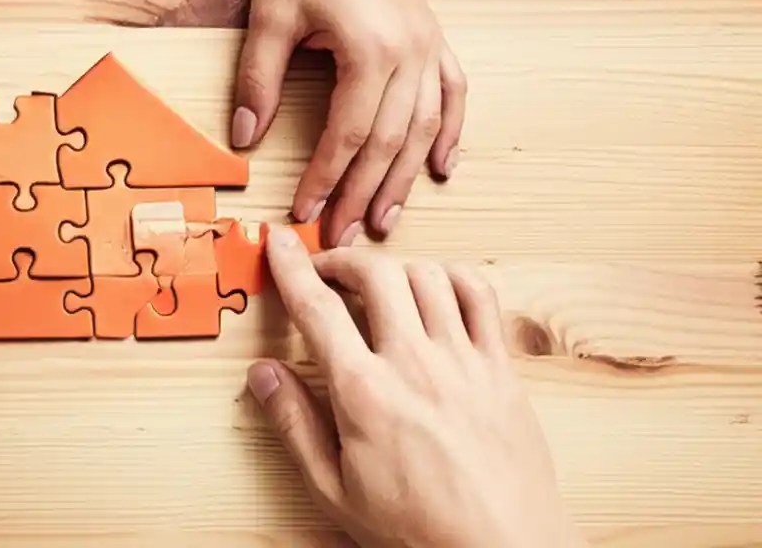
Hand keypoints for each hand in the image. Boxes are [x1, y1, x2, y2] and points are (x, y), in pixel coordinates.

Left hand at [233, 0, 465, 245]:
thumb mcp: (271, 14)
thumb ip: (259, 82)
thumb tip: (244, 137)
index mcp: (370, 51)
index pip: (347, 137)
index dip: (325, 181)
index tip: (304, 213)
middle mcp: (409, 53)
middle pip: (389, 143)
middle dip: (364, 194)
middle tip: (345, 237)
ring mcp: (428, 43)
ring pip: (423, 128)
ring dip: (405, 177)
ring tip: (388, 219)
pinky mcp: (432, 33)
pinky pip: (452, 93)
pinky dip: (450, 131)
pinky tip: (442, 166)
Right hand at [249, 226, 585, 547]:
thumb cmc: (419, 530)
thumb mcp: (335, 489)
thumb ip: (295, 425)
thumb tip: (262, 375)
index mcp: (364, 394)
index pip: (317, 308)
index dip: (291, 267)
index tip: (278, 243)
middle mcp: (414, 364)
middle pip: (375, 274)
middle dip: (342, 259)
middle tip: (326, 270)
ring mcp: (463, 361)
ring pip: (427, 275)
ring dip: (395, 268)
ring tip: (378, 285)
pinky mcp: (501, 369)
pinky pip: (481, 296)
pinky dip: (454, 277)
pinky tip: (437, 290)